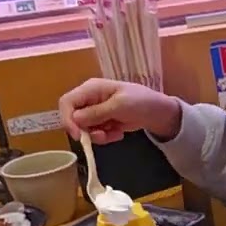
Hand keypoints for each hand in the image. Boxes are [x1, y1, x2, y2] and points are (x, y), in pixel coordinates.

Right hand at [59, 78, 181, 143]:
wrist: (158, 112)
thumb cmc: (141, 101)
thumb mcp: (120, 105)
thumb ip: (97, 113)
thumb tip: (75, 119)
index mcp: (91, 88)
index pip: (67, 102)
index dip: (68, 119)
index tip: (78, 135)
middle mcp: (89, 99)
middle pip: (73, 117)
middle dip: (87, 130)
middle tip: (103, 135)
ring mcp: (95, 111)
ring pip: (84, 128)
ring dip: (99, 135)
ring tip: (115, 132)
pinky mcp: (102, 122)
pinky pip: (95, 133)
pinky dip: (106, 137)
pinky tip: (119, 133)